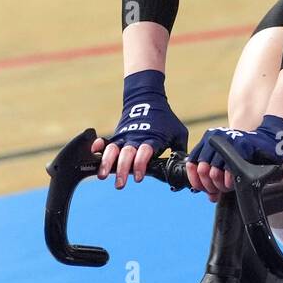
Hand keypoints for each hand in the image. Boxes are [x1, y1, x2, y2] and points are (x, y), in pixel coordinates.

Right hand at [94, 71, 187, 188]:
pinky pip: (105, 140)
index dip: (140, 165)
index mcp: (152, 139)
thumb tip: (188, 167)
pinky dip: (98, 146)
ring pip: (112, 149)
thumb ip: (181, 149)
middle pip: (126, 154)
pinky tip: (94, 153)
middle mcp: (136, 138)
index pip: (144, 153)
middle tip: (120, 185)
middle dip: (121, 170)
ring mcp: (125, 136)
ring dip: (107, 162)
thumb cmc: (165, 118)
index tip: (138, 178)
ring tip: (103, 176)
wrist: (147, 98)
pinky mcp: (117, 135)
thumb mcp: (178, 132)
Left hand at [185, 115, 282, 201]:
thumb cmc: (245, 152)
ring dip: (220, 185)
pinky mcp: (240, 147)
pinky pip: (229, 171)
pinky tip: (233, 184)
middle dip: (209, 185)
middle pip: (202, 169)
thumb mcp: (225, 159)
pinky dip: (230, 181)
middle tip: (217, 191)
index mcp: (208, 138)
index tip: (201, 189)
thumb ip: (214, 174)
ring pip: (214, 172)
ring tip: (227, 188)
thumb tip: (209, 195)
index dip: (195, 179)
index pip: (192, 161)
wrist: (267, 140)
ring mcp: (228, 141)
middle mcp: (215, 137)